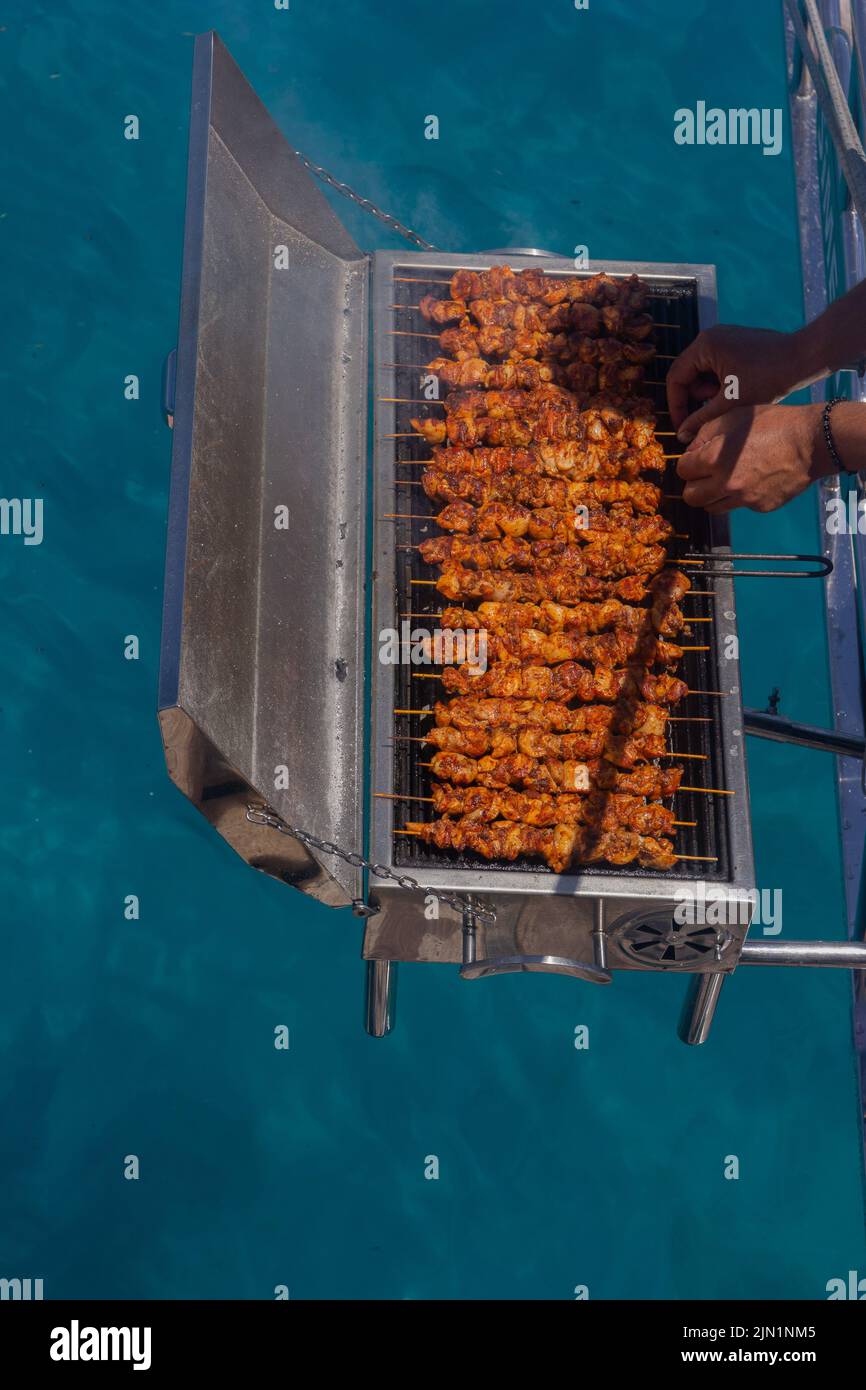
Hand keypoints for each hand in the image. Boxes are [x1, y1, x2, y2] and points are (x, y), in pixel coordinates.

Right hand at [666, 325, 807, 440]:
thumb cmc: (769, 378)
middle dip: (695, 399)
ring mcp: (722, 338)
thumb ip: (701, 419)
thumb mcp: (731, 403)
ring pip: (702, 373)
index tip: (682, 427)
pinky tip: (736, 393)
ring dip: (709, 393)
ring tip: (728, 403)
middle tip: (708, 417)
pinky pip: (716, 367)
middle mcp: (709, 337)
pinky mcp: (734, 343)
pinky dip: (720, 384)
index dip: (676, 405)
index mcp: (704, 345)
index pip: (676, 378)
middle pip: (687, 375)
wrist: (804, 358)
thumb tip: (681, 435)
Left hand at [676, 403, 830, 513]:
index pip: (682, 470)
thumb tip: (690, 450)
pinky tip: (752, 479)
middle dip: (694, 483)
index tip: (697, 457)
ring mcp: (743, 499)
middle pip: (691, 497)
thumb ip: (704, 433)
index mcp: (714, 459)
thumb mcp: (733, 416)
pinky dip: (738, 496)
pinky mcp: (760, 507)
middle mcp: (725, 484)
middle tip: (706, 472)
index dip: (688, 462)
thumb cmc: (772, 423)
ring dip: (713, 494)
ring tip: (727, 477)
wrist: (810, 442)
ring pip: (711, 507)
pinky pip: (738, 506)